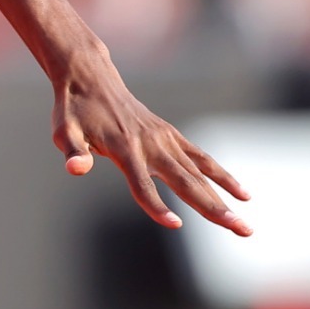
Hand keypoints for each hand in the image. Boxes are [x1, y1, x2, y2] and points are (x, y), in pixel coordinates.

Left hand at [53, 52, 252, 235]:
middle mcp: (151, 144)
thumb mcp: (63, 130)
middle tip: (242, 230)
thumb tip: (75, 169)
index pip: (141, 183)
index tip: (174, 224)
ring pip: (201, 174)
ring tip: (245, 224)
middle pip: (186, 182)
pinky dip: (222, 176)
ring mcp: (165, 139)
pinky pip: (202, 158)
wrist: (91, 78)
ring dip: (225, 199)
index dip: (155, 204)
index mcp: (124, 148)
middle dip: (213, 209)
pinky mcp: (172, 135)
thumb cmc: (74, 110)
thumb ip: (72, 151)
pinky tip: (241, 194)